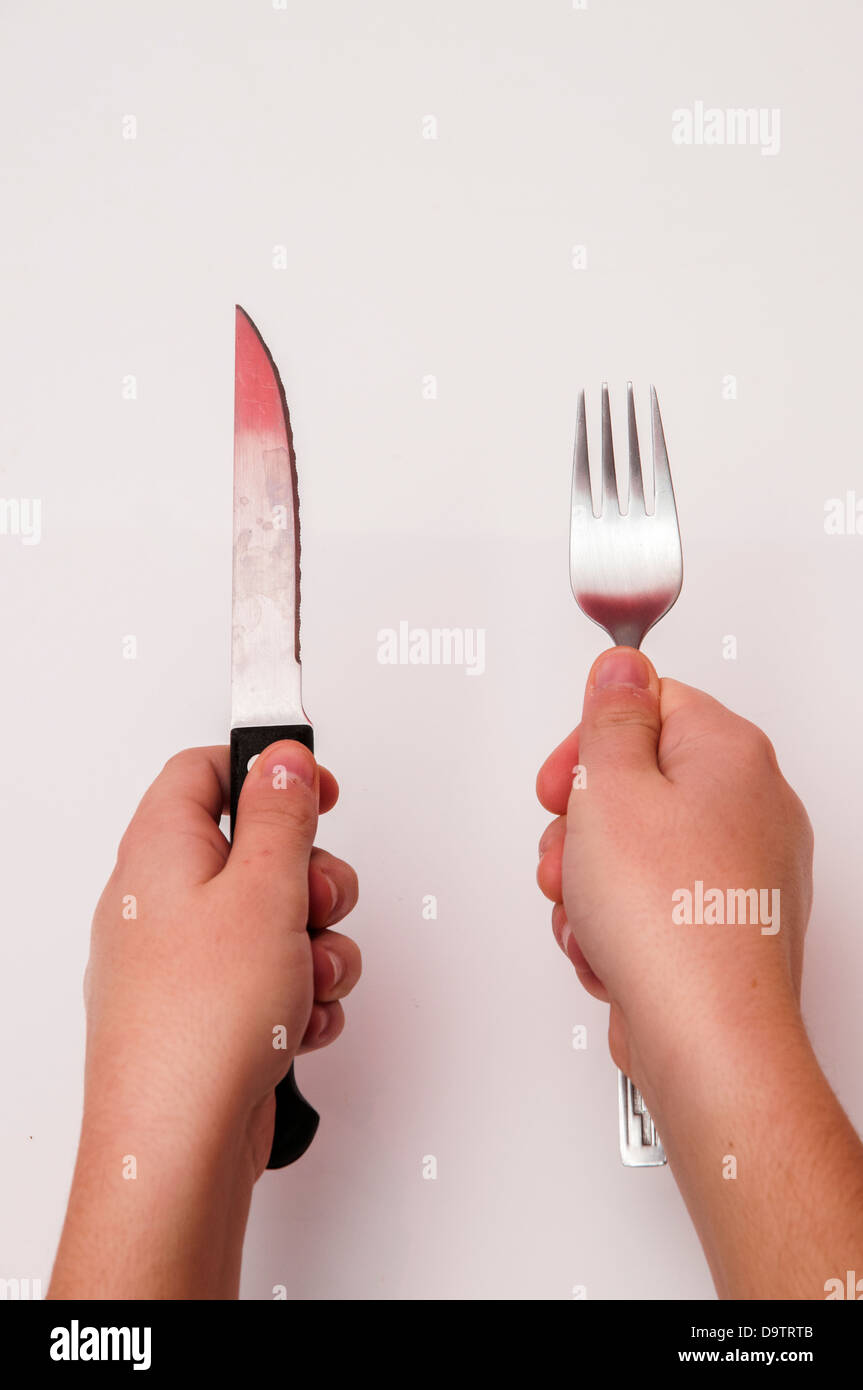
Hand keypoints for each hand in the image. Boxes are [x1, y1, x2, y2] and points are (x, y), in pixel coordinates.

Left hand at [50, 739, 359, 1297]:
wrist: (179, 1143)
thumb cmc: (198, 1025)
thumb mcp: (263, 890)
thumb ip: (281, 815)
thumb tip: (283, 761)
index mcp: (160, 850)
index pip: (207, 770)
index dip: (268, 771)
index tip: (318, 791)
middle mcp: (162, 901)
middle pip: (255, 849)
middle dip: (310, 876)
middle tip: (317, 901)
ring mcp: (184, 962)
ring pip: (275, 920)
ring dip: (316, 946)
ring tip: (307, 977)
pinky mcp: (209, 1012)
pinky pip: (272, 978)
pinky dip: (299, 995)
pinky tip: (297, 1021)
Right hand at [536, 647, 812, 1102]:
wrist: (705, 1036)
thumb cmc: (672, 922)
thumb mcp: (611, 787)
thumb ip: (610, 717)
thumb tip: (619, 670)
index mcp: (732, 754)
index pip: (649, 703)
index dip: (589, 743)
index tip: (565, 780)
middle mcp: (751, 807)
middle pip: (636, 782)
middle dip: (581, 823)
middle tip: (571, 851)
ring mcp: (742, 871)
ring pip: (633, 849)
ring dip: (588, 881)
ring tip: (588, 910)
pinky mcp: (721, 925)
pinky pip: (649, 902)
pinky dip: (615, 923)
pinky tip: (609, 947)